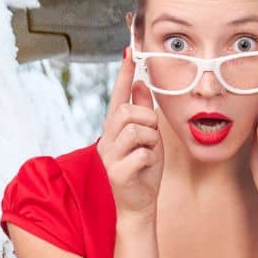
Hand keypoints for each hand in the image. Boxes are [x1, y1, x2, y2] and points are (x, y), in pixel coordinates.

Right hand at [98, 48, 163, 218]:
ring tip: (148, 154)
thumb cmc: (143, 170)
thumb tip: (140, 83)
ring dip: (151, 141)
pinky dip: (150, 160)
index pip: (118, 95)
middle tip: (151, 138)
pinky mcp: (116, 171)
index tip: (130, 51)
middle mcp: (106, 139)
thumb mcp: (148, 137)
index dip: (124, 73)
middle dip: (148, 120)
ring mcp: (108, 155)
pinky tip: (145, 169)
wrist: (139, 205)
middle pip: (127, 111)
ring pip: (137, 130)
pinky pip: (141, 153)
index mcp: (114, 128)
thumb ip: (142, 111)